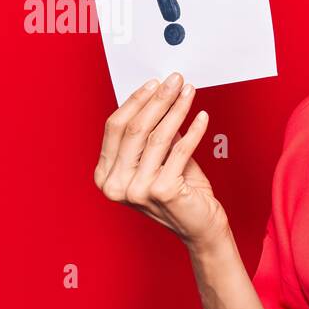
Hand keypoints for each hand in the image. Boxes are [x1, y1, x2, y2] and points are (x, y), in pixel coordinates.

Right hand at [94, 72, 228, 251]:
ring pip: (157, 136)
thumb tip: (159, 96)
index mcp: (106, 176)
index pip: (115, 128)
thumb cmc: (180, 193)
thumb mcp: (159, 160)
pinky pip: (179, 150)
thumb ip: (152, 134)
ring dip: (176, 109)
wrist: (200, 227)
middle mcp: (116, 185)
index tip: (154, 84)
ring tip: (189, 93)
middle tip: (175, 81)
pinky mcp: (162, 191)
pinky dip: (193, 130)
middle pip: (135, 129)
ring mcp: (136, 190)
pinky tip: (202, 117)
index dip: (135, 101)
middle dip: (157, 100)